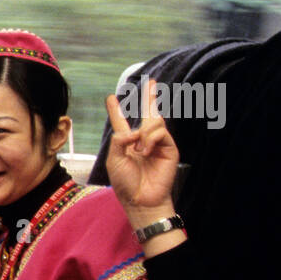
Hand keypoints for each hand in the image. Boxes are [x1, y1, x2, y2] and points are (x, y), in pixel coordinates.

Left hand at [105, 80, 178, 218]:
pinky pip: (160, 131)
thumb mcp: (114, 160)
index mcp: (126, 143)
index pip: (121, 122)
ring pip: (153, 121)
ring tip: (139, 150)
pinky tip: (145, 151)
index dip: (116, 110)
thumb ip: (118, 140)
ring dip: (144, 133)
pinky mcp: (169, 147)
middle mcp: (143, 140)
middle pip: (147, 113)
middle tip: (152, 81)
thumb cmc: (125, 183)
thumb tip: (134, 131)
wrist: (142, 199)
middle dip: (150, 97)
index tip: (111, 97)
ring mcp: (158, 143)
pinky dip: (150, 139)